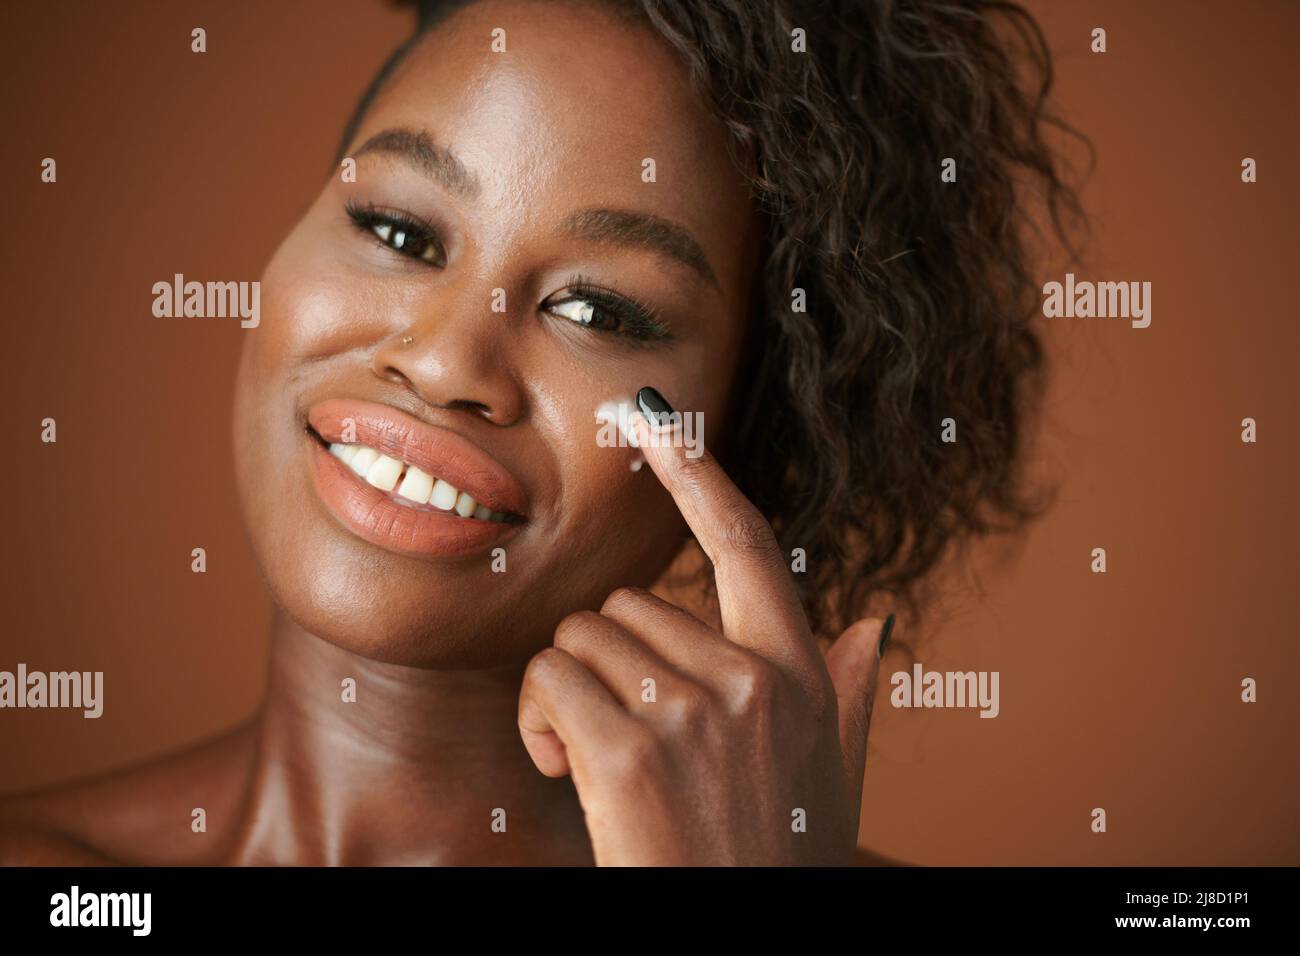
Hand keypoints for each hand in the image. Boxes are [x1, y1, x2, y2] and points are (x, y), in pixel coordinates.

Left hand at [518, 393, 889, 864]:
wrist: (738, 931)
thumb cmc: (772, 857)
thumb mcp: (827, 778)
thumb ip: (848, 696)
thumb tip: (873, 625)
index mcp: (797, 674)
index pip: (745, 544)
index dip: (698, 473)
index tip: (658, 417)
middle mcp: (751, 680)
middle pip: (629, 604)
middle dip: (606, 661)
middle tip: (623, 736)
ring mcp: (692, 712)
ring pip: (580, 639)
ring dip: (567, 692)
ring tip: (602, 764)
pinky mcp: (628, 751)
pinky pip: (551, 680)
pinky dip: (539, 722)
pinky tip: (567, 773)